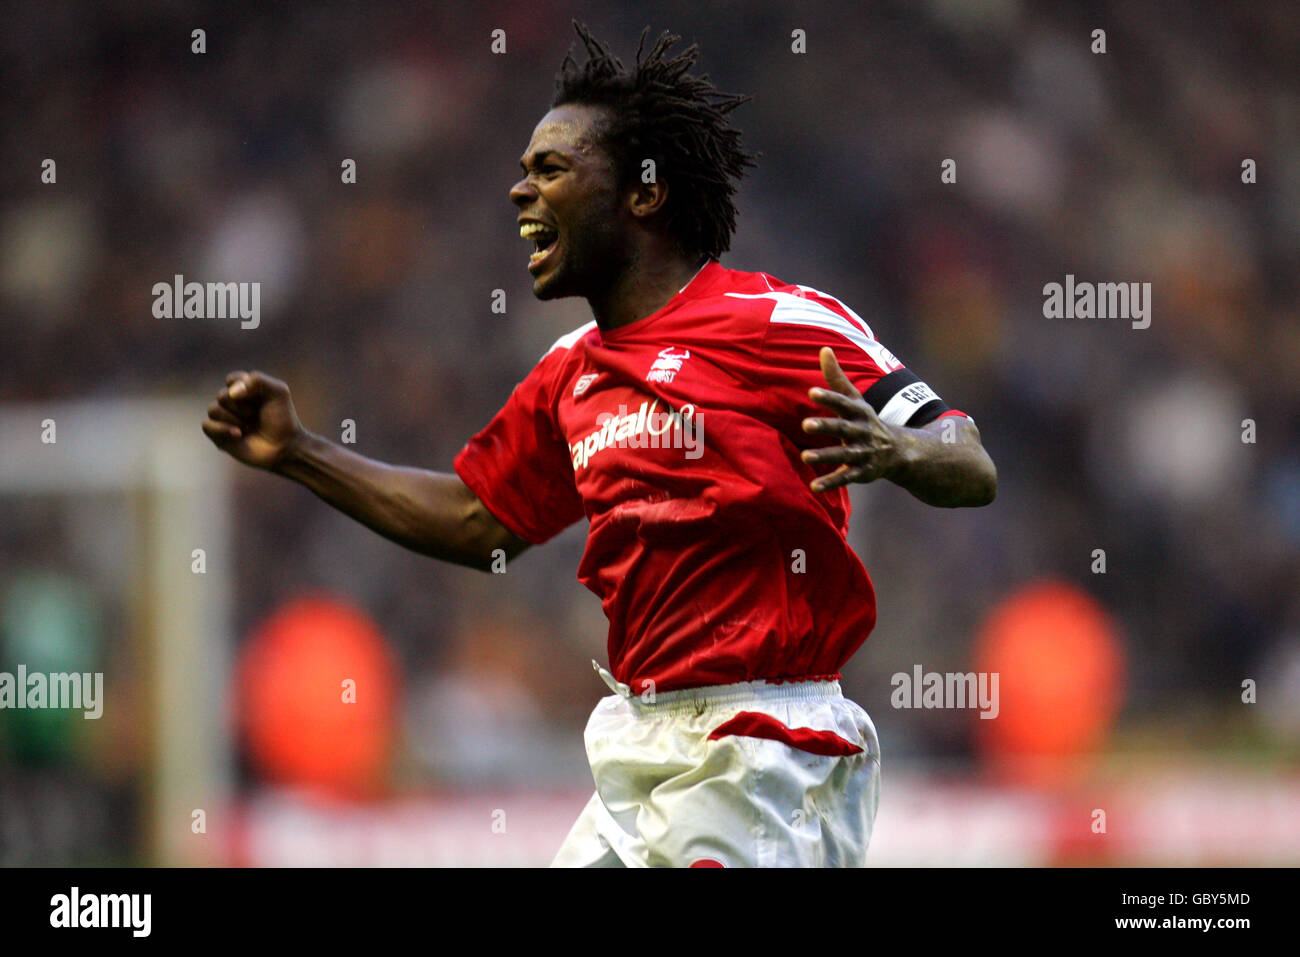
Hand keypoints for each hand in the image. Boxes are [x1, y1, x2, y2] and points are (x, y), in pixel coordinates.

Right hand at [202, 370, 304, 470]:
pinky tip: (238, 434)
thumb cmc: (283, 419)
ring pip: (213, 410)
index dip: (243, 387)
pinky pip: (207, 426)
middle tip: (255, 415)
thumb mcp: (278, 392)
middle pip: (222, 395)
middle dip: (241, 407)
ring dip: (234, 419)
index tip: (259, 396)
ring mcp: (225, 419)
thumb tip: (232, 392)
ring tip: (249, 427)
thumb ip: (258, 380)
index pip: (232, 379)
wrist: (284, 447)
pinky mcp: (219, 435)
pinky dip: (222, 429)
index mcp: (245, 389)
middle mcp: (233, 403)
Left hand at [800, 347, 906, 492]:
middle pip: (843, 428)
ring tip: (804, 456)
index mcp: (858, 412)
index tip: (812, 392)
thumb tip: (824, 348)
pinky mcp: (862, 472)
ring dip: (825, 456)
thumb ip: (837, 377)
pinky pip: (846, 477)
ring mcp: (863, 452)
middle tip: (805, 425)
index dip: (829, 398)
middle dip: (826, 427)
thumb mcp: (855, 399)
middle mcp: (861, 431)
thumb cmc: (867, 420)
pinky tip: (814, 487)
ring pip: (843, 454)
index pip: (843, 403)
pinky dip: (831, 482)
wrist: (900, 451)